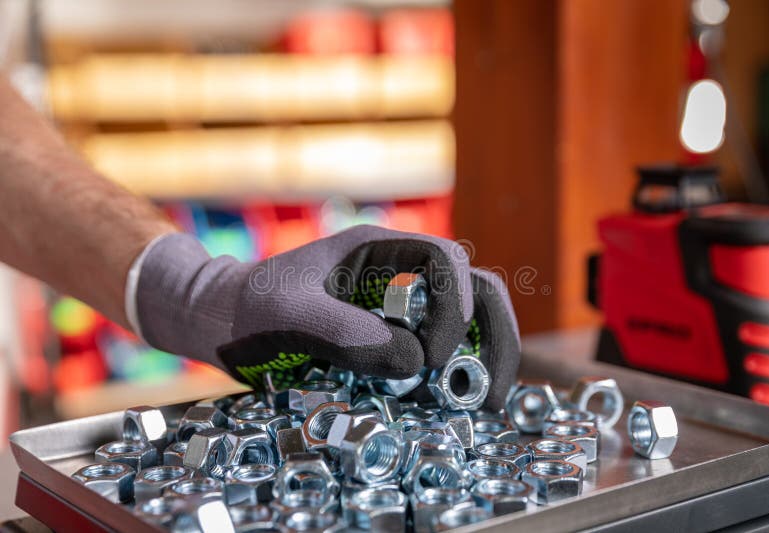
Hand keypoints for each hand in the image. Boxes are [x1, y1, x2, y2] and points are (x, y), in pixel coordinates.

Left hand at [133, 225, 519, 408]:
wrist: (221, 320)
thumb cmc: (247, 307)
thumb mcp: (286, 315)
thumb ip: (344, 332)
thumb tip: (415, 362)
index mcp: (377, 250)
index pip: (447, 262)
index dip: (456, 307)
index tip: (434, 356)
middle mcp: (397, 273)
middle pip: (474, 289)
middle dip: (493, 336)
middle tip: (493, 391)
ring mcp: (398, 304)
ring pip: (466, 320)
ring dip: (483, 357)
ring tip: (485, 403)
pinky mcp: (391, 334)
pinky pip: (439, 347)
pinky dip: (456, 373)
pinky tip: (455, 403)